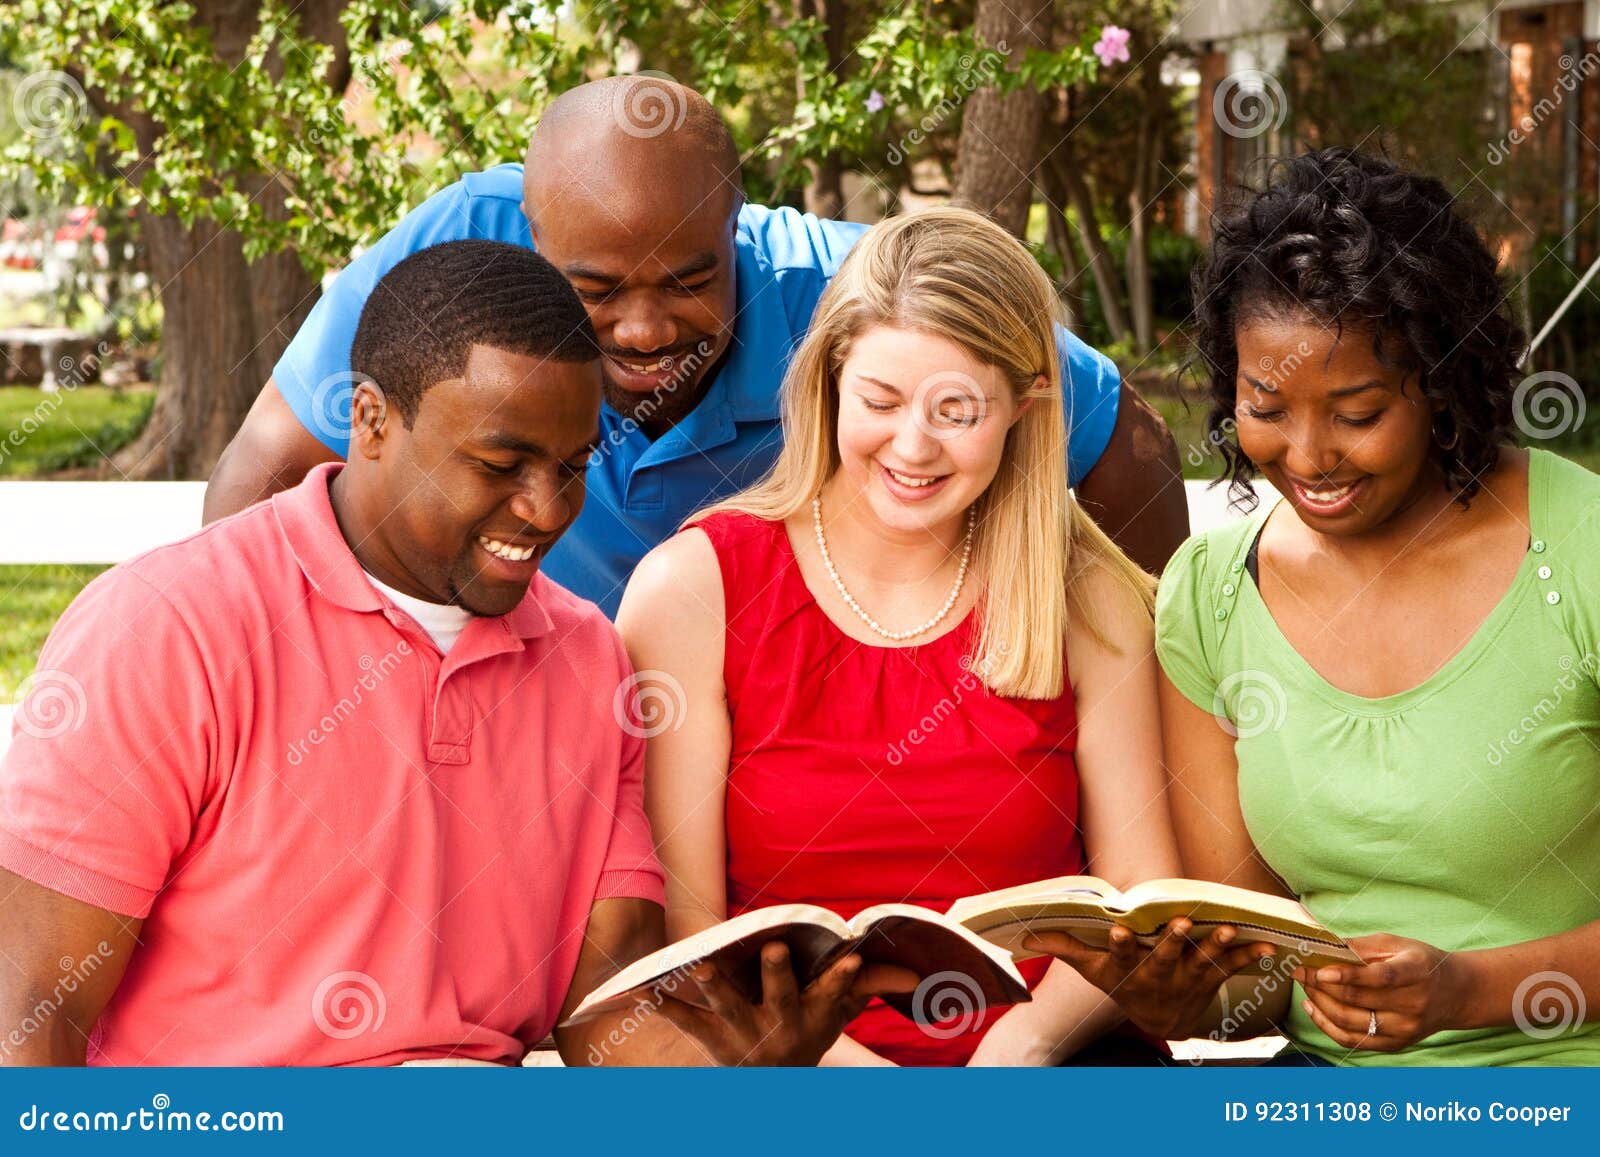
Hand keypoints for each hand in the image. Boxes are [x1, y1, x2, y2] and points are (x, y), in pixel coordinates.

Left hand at [652, 940, 916, 1065]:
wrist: (769, 1084)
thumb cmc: (806, 1032)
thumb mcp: (838, 1012)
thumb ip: (869, 986)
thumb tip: (915, 974)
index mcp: (811, 1015)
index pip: (832, 994)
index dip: (842, 978)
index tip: (851, 959)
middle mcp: (777, 1024)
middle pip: (779, 997)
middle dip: (776, 974)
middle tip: (771, 947)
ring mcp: (742, 1032)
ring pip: (728, 1006)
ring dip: (715, 986)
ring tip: (701, 966)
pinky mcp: (710, 1036)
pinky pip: (685, 1019)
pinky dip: (662, 1005)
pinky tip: (640, 989)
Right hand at [1023, 918, 1275, 1040]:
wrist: (1162, 1022)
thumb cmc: (1122, 984)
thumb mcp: (1092, 970)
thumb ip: (1064, 948)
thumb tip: (1026, 935)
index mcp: (1129, 969)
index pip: (1121, 956)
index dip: (1120, 945)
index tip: (1118, 930)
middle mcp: (1159, 975)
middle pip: (1168, 957)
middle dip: (1175, 941)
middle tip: (1182, 924)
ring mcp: (1188, 978)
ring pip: (1204, 960)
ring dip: (1219, 946)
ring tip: (1231, 930)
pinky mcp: (1212, 978)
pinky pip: (1233, 967)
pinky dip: (1251, 956)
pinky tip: (1269, 946)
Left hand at [1294, 933, 1471, 1052]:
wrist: (1456, 994)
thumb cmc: (1420, 962)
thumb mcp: (1397, 944)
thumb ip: (1361, 946)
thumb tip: (1322, 945)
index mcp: (1415, 974)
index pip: (1379, 978)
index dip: (1348, 975)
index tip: (1320, 970)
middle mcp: (1412, 1005)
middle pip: (1358, 1000)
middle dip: (1320, 985)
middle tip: (1299, 971)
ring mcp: (1404, 1029)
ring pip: (1350, 1023)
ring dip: (1319, 1004)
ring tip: (1304, 986)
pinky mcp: (1395, 1044)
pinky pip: (1353, 1041)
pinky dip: (1327, 1026)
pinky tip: (1312, 1008)